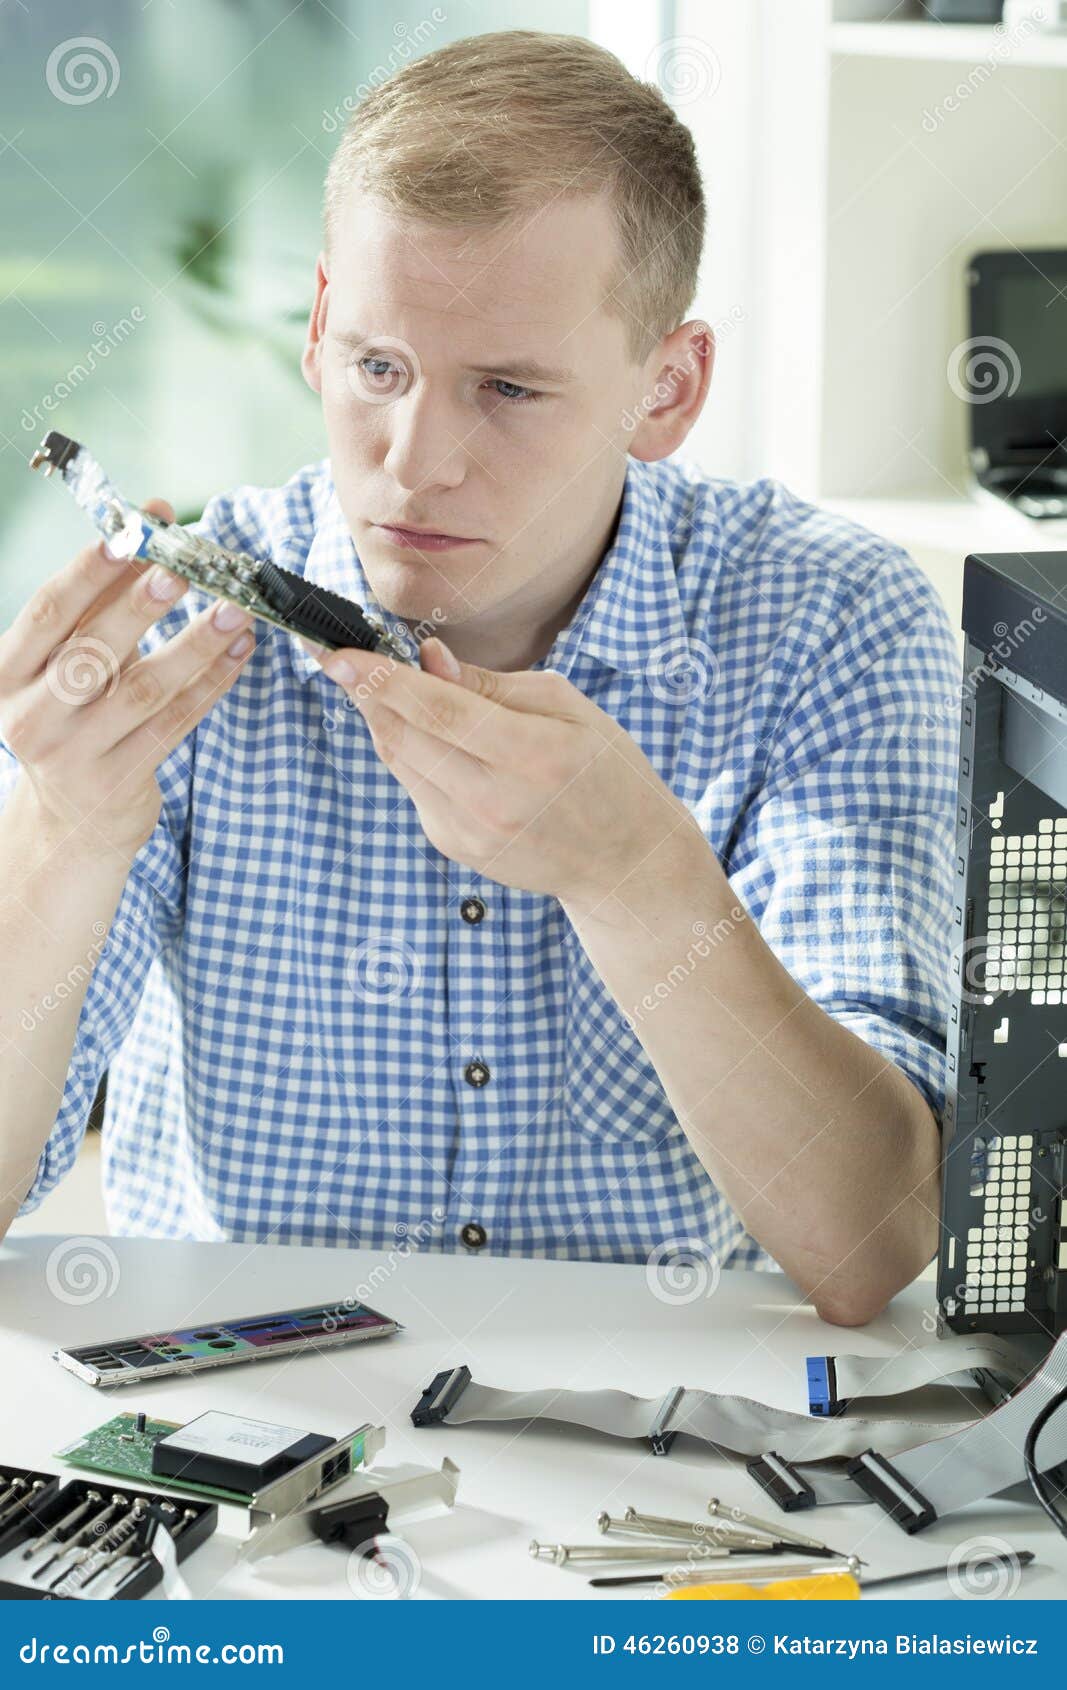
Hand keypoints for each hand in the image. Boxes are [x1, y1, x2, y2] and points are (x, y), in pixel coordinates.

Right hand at [0, 500, 256, 861]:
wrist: (73, 816)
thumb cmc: (75, 713)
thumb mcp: (72, 655)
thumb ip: (109, 592)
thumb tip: (155, 517)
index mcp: (7, 672)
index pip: (47, 612)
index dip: (90, 572)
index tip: (130, 534)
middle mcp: (31, 716)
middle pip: (92, 650)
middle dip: (141, 606)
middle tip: (184, 569)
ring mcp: (74, 754)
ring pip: (143, 691)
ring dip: (195, 646)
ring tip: (235, 611)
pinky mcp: (119, 782)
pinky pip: (174, 725)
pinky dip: (211, 685)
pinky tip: (239, 654)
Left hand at [306, 634, 694, 908]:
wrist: (623, 861)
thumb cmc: (604, 770)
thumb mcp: (566, 706)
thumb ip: (489, 684)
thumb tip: (427, 657)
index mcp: (531, 754)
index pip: (436, 710)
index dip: (379, 679)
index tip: (334, 654)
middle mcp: (493, 800)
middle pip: (402, 737)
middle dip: (365, 693)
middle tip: (343, 658)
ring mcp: (469, 832)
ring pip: (399, 761)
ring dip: (385, 720)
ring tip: (392, 690)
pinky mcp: (455, 847)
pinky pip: (414, 788)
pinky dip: (412, 753)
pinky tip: (436, 740)